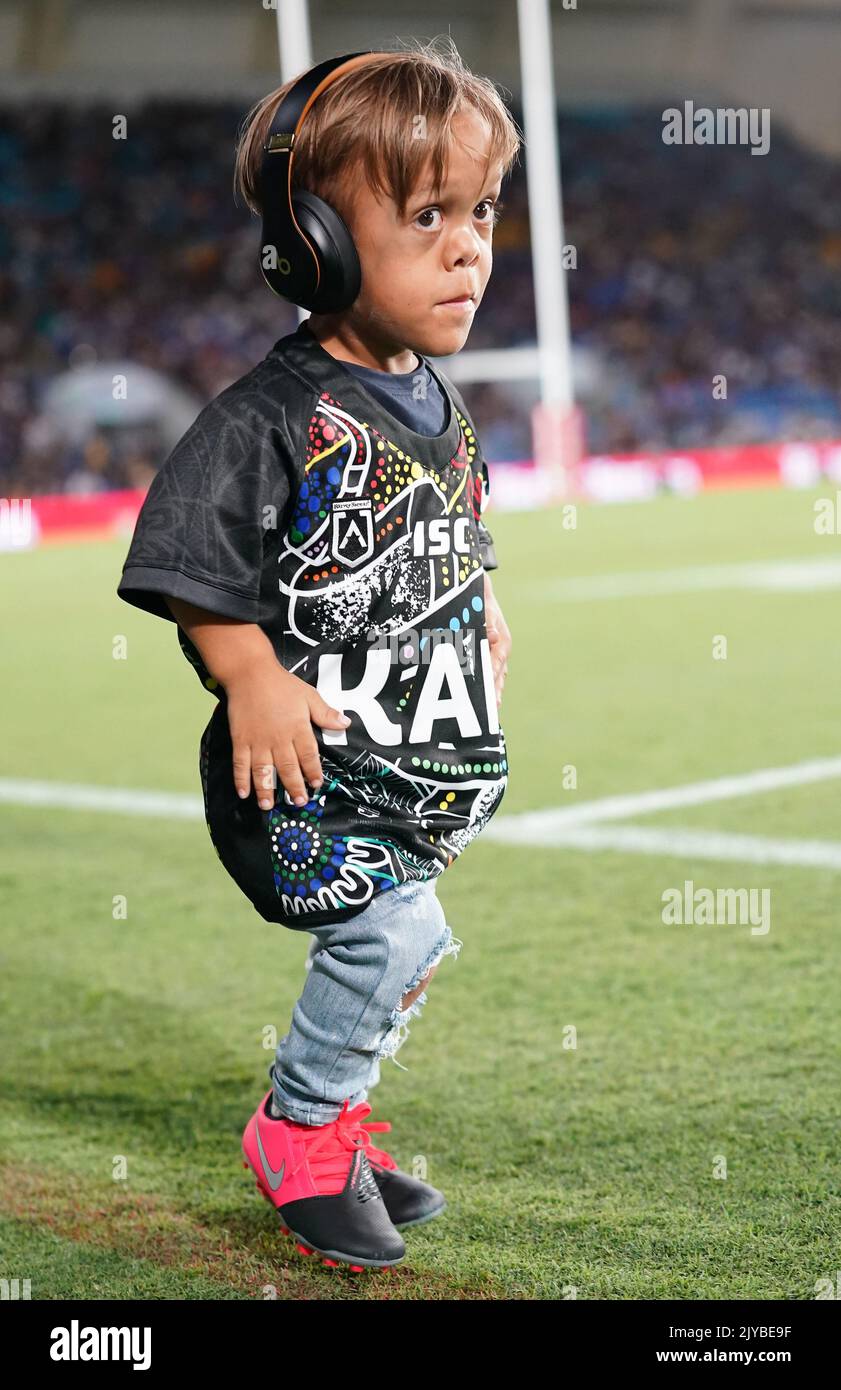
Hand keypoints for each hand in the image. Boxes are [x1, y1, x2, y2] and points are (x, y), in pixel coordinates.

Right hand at [225, 661, 350, 809]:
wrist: (250, 673)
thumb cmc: (282, 684)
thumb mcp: (309, 695)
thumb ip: (325, 713)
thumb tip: (345, 724)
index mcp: (298, 728)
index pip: (309, 756)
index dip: (313, 772)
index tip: (317, 785)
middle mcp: (278, 738)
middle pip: (288, 768)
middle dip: (294, 788)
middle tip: (298, 803)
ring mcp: (258, 741)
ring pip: (263, 771)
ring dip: (266, 790)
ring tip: (268, 806)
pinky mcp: (241, 740)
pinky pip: (240, 764)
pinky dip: (241, 779)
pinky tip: (243, 793)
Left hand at [484, 571, 510, 706]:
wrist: (479, 590)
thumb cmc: (480, 599)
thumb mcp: (483, 606)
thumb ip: (487, 620)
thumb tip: (494, 636)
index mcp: (502, 641)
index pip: (497, 663)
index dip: (492, 680)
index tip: (490, 696)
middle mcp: (501, 650)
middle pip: (498, 676)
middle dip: (494, 693)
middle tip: (490, 712)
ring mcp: (497, 653)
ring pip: (495, 677)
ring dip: (492, 692)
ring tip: (489, 713)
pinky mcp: (490, 654)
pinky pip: (490, 673)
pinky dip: (487, 685)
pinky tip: (481, 699)